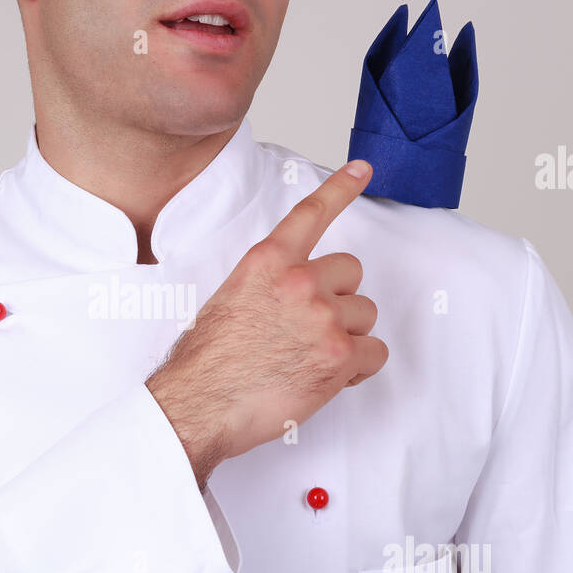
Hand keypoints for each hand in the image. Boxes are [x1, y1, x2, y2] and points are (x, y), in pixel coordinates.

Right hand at [146, 160, 387, 487]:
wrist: (199, 404)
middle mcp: (298, 280)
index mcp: (267, 261)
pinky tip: (324, 378)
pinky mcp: (338, 354)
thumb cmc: (206, 363)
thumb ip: (269, 286)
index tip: (362, 168)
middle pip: (351, 273)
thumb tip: (292, 300)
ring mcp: (322, 316)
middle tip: (308, 329)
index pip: (311, 215)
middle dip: (337, 299)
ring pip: (364, 315)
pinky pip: (374, 353)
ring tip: (308, 359)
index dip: (340, 188)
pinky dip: (357, 369)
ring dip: (346, 336)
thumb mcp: (230, 300)